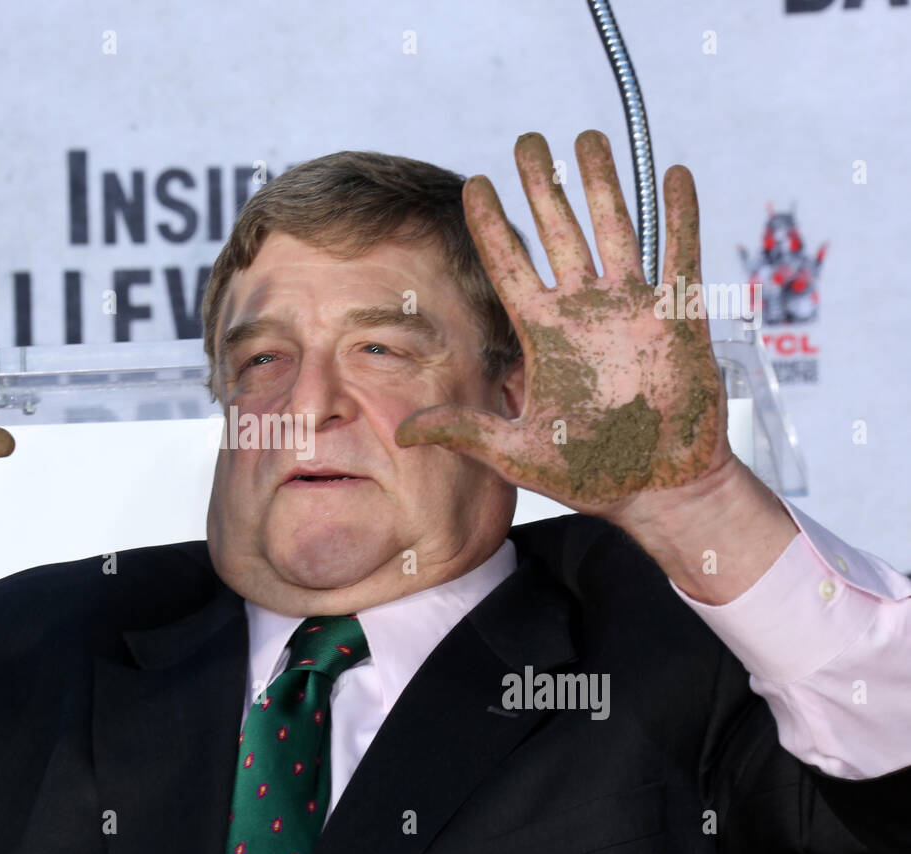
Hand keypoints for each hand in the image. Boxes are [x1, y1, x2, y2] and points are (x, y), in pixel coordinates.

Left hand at [395, 131, 730, 523]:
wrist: (658, 489)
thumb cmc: (591, 473)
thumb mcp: (517, 451)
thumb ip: (464, 430)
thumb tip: (400, 430)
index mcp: (544, 335)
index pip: (509, 266)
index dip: (491, 226)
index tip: (474, 183)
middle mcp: (584, 312)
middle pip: (558, 232)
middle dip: (543, 185)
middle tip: (527, 140)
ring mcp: (631, 310)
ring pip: (614, 229)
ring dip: (603, 183)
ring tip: (588, 137)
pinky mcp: (678, 319)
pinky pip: (678, 256)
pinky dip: (678, 216)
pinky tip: (673, 174)